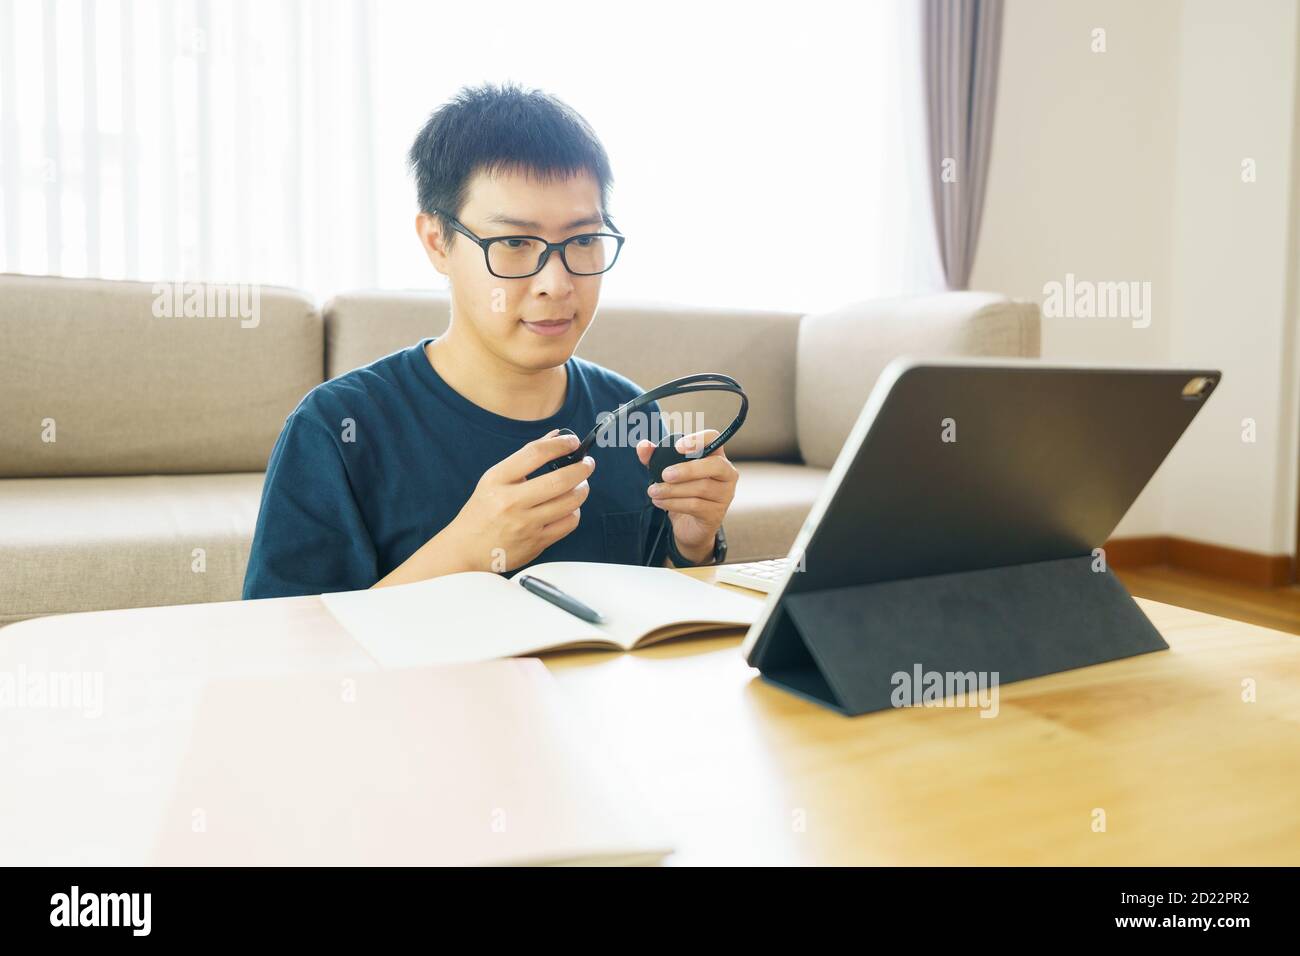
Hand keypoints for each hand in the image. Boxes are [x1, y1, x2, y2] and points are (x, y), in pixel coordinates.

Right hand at [446, 429, 594, 572]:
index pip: (535, 454)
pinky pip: (568, 523)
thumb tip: (556, 436)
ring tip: (580, 485)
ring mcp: (525, 524)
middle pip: (559, 480)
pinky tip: (568, 507)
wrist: (466, 549)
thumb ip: (525, 457)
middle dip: (581, 468)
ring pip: (569, 502)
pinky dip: (574, 512)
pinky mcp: (536, 543)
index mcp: (497, 480)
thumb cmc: (483, 511)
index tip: (572, 442)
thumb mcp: (494, 479)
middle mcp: (511, 502)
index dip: (560, 444)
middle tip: (587, 464)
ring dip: (582, 489)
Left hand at [636, 429, 737, 563]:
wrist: (688, 526)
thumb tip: (643, 446)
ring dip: (672, 489)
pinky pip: (695, 505)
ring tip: (653, 491)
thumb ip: (654, 458)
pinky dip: (673, 503)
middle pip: (714, 465)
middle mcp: (726, 473)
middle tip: (664, 474)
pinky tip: (659, 502)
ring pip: (701, 488)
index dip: (698, 440)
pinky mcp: (716, 514)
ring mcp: (724, 495)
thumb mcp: (666, 473)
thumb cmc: (681, 492)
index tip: (677, 447)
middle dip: (688, 469)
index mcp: (715, 456)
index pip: (714, 439)